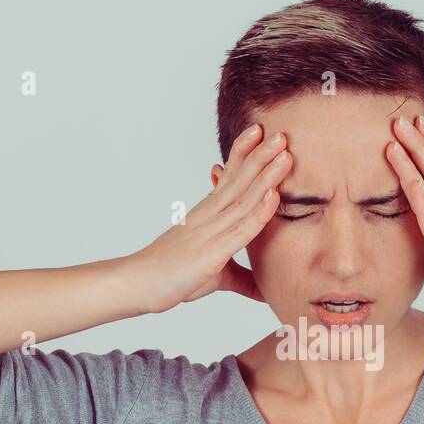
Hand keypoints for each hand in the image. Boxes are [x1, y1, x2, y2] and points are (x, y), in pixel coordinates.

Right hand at [129, 125, 292, 313]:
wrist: (138, 284)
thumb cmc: (172, 277)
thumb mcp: (216, 277)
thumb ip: (242, 280)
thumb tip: (264, 291)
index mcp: (207, 215)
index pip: (229, 178)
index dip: (245, 154)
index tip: (261, 132)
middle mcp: (209, 217)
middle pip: (239, 180)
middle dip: (261, 155)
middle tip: (282, 133)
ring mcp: (210, 232)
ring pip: (244, 198)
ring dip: (266, 175)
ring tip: (285, 152)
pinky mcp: (212, 253)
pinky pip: (241, 229)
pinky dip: (259, 211)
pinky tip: (273, 194)